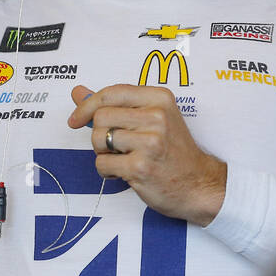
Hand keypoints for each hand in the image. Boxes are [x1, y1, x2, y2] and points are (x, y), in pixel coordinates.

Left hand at [66, 84, 227, 225]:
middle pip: (100, 117)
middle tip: (117, 146)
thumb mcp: (151, 119)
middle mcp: (157, 116)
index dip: (87, 105)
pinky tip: (126, 172)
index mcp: (160, 98)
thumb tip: (78, 92)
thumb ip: (115, 105)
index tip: (76, 119)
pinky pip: (102, 163)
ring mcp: (150, 142)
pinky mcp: (141, 166)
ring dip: (103, 153)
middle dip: (100, 135)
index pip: (112, 92)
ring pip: (99, 139)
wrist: (199, 183)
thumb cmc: (173, 151)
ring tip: (124, 158)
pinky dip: (107, 171)